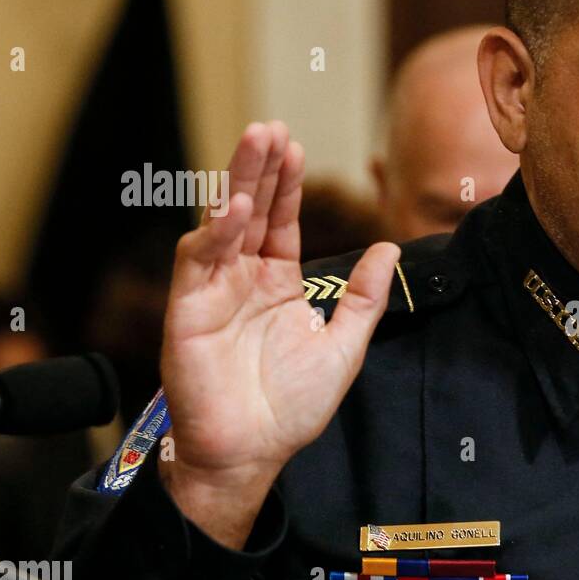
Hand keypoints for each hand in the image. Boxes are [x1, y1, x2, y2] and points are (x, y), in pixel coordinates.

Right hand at [158, 122, 398, 545]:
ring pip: (222, 225)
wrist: (254, 451)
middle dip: (260, 169)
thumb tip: (388, 247)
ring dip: (237, 184)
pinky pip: (199, 263)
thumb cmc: (292, 406)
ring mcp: (213, 293)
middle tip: (269, 128)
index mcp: (277, 284)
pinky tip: (235, 208)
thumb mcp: (344, 345)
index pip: (282, 222)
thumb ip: (364, 296)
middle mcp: (242, 280)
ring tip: (255, 145)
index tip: (294, 145)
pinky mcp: (189, 312)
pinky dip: (215, 233)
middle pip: (252, 211)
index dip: (287, 185)